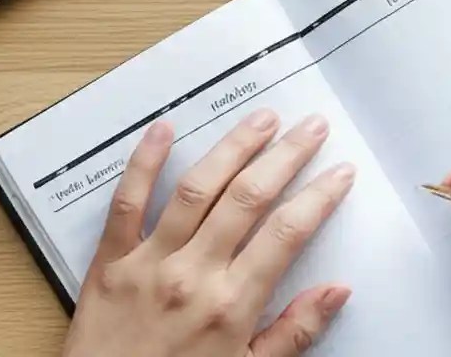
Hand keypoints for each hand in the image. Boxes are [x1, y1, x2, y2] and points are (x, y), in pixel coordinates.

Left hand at [62, 109, 356, 356]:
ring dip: (233, 147)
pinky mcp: (110, 261)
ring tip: (262, 119)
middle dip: (286, 156)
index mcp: (231, 306)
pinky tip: (163, 129)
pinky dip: (144, 162)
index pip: (287, 233)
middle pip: (248, 198)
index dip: (319, 196)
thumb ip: (294, 332)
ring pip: (197, 189)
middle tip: (311, 126)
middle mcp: (193, 275)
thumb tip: (337, 291)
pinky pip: (126, 202)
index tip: (340, 172)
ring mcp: (149, 263)